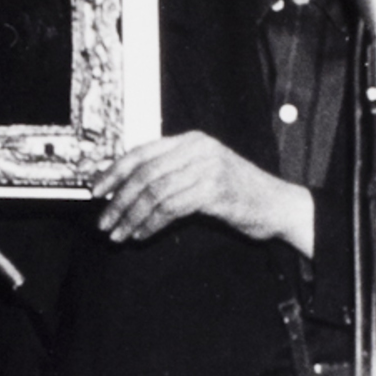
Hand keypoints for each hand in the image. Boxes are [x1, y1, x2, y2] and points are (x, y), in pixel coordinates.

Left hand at [96, 132, 314, 254]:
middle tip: (104, 222)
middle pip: (145, 173)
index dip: (115, 171)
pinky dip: (152, 224)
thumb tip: (127, 191)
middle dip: (119, 200)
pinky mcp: (215, 191)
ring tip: (119, 234)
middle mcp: (198, 148)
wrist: (278, 206)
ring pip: (154, 192)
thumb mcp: (203, 175)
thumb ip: (172, 175)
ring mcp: (207, 168)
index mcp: (192, 140)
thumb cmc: (239, 195)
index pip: (142, 151)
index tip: (96, 191)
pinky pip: (171, 208)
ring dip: (131, 217)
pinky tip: (142, 235)